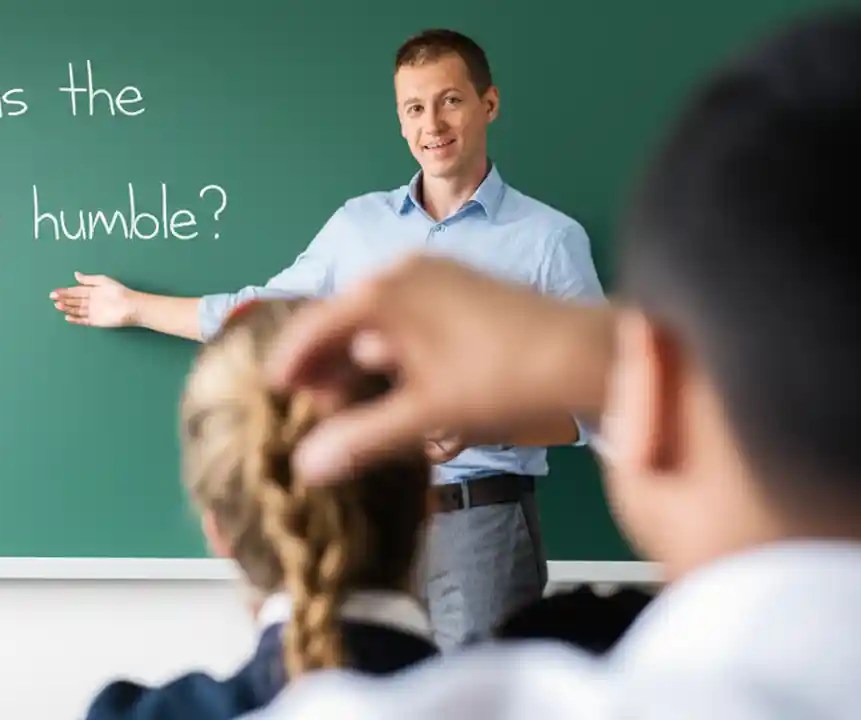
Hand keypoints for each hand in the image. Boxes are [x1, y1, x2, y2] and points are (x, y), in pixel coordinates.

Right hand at [50, 272, 138, 326]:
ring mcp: (92, 312)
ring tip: (57, 306)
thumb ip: (88, 280)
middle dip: (63, 299)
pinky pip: (82, 320)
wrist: (129, 306)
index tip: (54, 292)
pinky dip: (75, 319)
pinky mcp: (95, 321)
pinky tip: (67, 317)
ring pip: (76, 310)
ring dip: (66, 308)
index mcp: (92, 291)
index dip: (64, 291)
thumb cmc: (118, 292)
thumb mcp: (102, 281)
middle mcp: (90, 301)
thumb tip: (75, 274)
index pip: (75, 291)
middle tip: (52, 298)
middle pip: (74, 301)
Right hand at [265, 254, 612, 484]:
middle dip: (323, 365)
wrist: (589, 352)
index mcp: (385, 292)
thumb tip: (307, 465)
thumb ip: (362, 437)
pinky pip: (403, 313)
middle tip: (312, 410)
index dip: (288, 364)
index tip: (271, 395)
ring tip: (349, 403)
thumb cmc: (509, 375)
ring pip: (373, 317)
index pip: (312, 326)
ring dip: (356, 358)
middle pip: (340, 320)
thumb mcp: (427, 414)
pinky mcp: (457, 286)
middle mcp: (403, 272)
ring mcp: (433, 274)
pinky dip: (387, 345)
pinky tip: (394, 382)